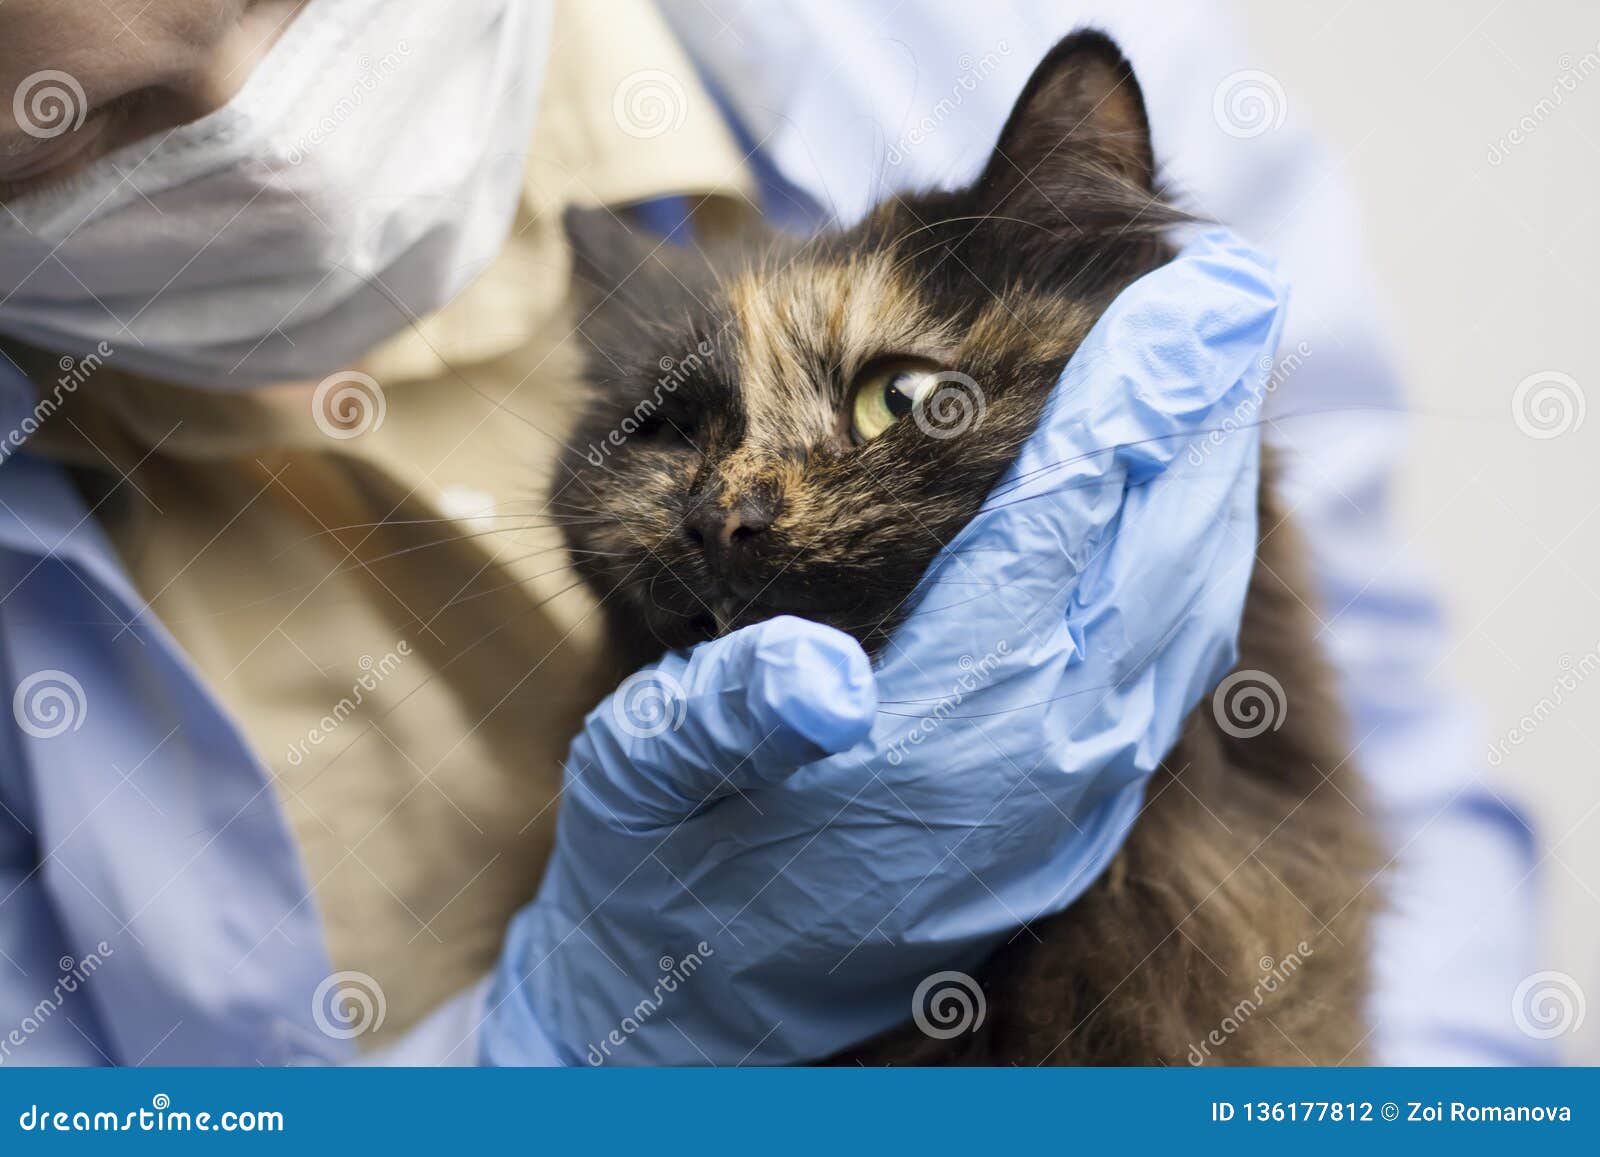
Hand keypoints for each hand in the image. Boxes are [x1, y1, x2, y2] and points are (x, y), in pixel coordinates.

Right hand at [482, 230, 1285, 1064]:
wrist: (703, 1025)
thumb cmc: (659, 882)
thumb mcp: (639, 793)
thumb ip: (716, 721)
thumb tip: (812, 673)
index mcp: (930, 749)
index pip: (1059, 541)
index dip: (1130, 412)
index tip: (1192, 300)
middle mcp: (1029, 777)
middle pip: (1153, 569)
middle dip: (1200, 424)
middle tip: (1234, 297)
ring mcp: (1063, 810)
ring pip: (1179, 626)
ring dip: (1211, 493)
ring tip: (1219, 380)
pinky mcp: (1067, 828)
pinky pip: (1164, 682)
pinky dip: (1192, 581)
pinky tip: (1185, 520)